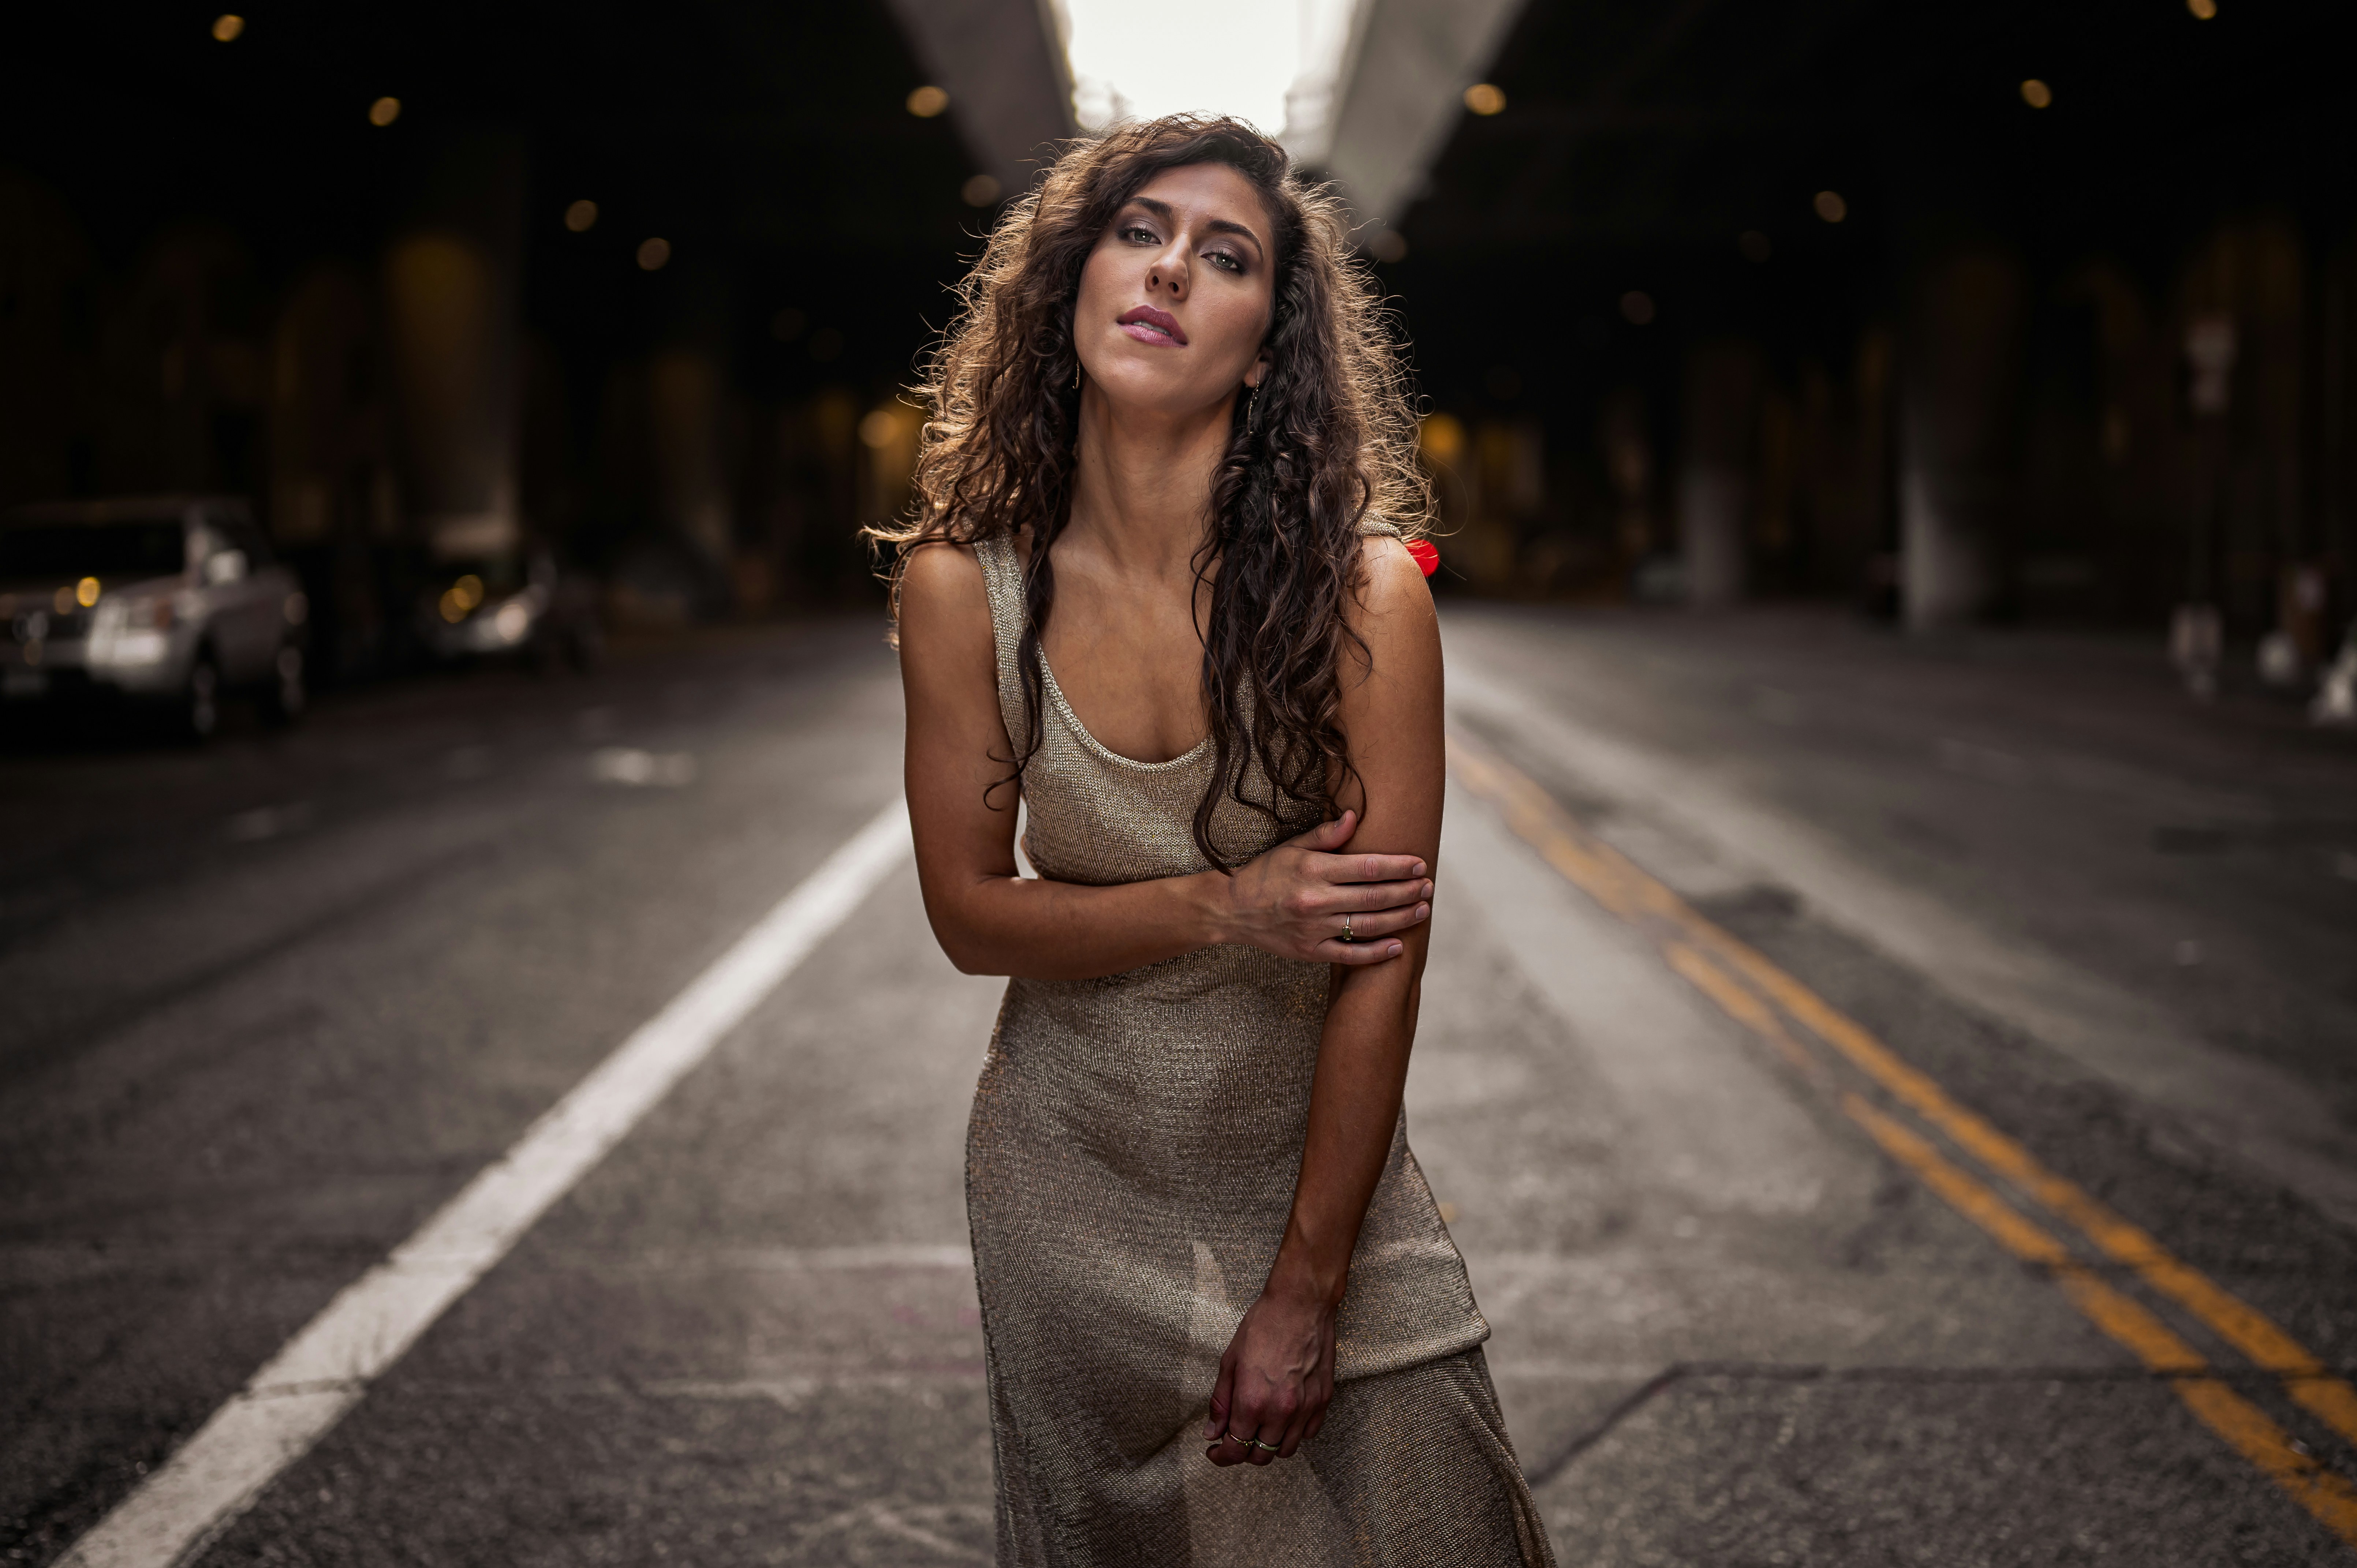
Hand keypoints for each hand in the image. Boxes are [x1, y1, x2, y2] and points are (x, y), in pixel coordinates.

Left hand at [1203, 1284, 1335, 1465]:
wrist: (1301, 1304)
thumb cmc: (1262, 1326)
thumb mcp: (1230, 1361)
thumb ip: (1221, 1402)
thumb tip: (1212, 1433)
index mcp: (1252, 1402)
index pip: (1235, 1450)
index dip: (1221, 1456)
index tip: (1215, 1451)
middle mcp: (1281, 1411)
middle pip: (1261, 1456)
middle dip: (1244, 1452)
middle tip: (1236, 1436)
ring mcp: (1305, 1408)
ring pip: (1286, 1450)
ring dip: (1269, 1444)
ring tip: (1260, 1426)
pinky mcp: (1323, 1400)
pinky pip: (1308, 1433)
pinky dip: (1294, 1433)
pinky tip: (1284, 1415)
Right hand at [1213, 811, 1431, 964]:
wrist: (1232, 909)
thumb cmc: (1266, 873)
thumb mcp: (1292, 847)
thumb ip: (1326, 835)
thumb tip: (1355, 817)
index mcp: (1314, 870)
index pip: (1368, 867)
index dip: (1398, 866)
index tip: (1420, 864)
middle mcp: (1316, 900)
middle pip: (1374, 897)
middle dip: (1407, 891)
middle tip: (1429, 887)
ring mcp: (1314, 929)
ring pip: (1368, 925)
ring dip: (1400, 918)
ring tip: (1422, 910)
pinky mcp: (1311, 952)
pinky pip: (1350, 955)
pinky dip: (1376, 952)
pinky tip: (1397, 945)